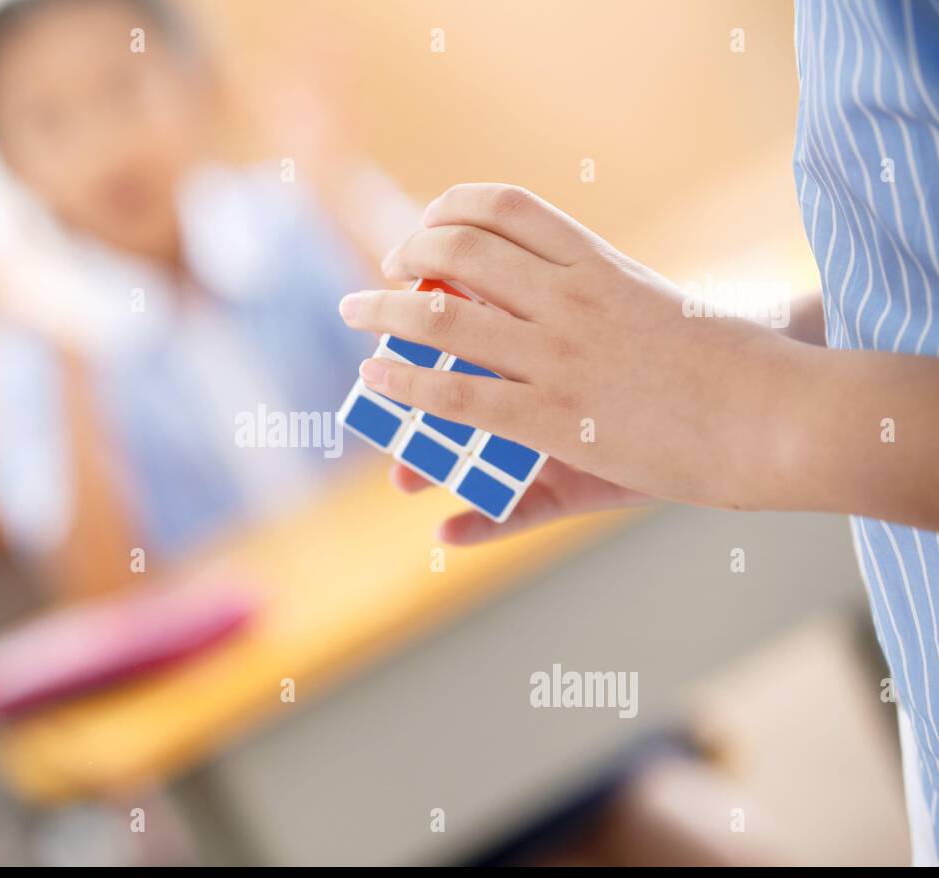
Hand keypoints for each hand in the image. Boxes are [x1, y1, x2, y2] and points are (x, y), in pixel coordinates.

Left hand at [340, 184, 815, 533]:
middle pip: (460, 252)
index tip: (427, 224)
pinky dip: (407, 385)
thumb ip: (596, 294)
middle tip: (383, 271)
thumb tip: (552, 293)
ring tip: (354, 313)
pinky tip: (377, 380)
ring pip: (443, 319)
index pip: (507, 206)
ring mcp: (559, 356)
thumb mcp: (654, 307)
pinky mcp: (554, 417)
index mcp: (598, 263)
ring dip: (384, 312)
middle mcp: (570, 298)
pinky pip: (458, 395)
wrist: (778, 416)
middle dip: (406, 253)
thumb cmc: (728, 367)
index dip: (451, 208)